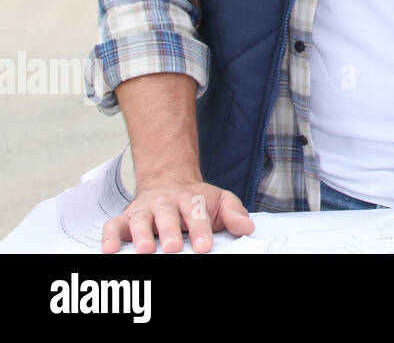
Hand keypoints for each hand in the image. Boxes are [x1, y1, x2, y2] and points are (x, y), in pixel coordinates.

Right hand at [100, 176, 254, 253]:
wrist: (170, 181)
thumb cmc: (196, 199)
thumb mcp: (220, 200)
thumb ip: (233, 213)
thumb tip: (247, 227)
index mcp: (191, 199)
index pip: (197, 214)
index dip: (201, 230)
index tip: (204, 247)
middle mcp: (166, 203)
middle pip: (167, 216)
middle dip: (170, 232)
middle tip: (173, 248)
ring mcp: (144, 210)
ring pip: (140, 220)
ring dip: (141, 235)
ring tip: (145, 250)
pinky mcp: (125, 217)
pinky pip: (113, 225)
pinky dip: (109, 236)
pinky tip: (110, 250)